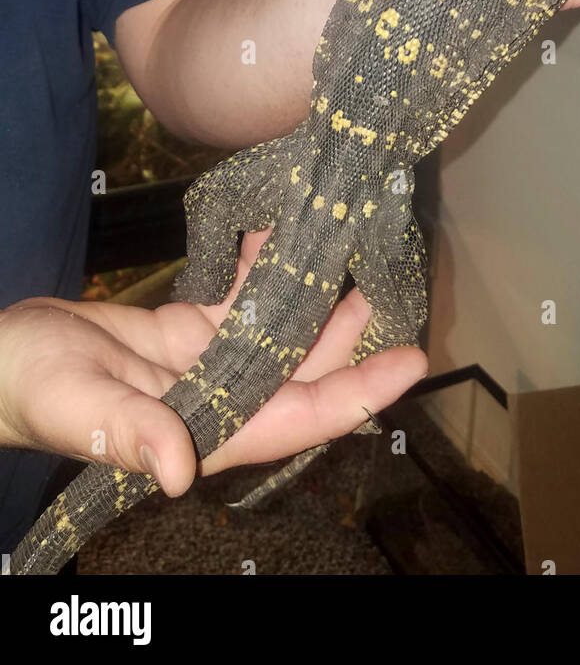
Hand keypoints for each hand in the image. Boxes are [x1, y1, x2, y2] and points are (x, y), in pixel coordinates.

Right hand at [0, 257, 425, 495]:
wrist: (0, 361)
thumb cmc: (31, 388)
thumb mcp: (75, 407)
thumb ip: (128, 435)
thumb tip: (181, 471)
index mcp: (206, 429)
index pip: (301, 417)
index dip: (360, 393)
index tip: (413, 361)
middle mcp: (220, 398)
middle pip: (306, 370)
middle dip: (354, 335)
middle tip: (394, 283)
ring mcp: (206, 363)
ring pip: (282, 333)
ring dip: (317, 298)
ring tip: (353, 251)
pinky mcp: (185, 330)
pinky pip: (240, 300)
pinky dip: (261, 268)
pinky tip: (279, 234)